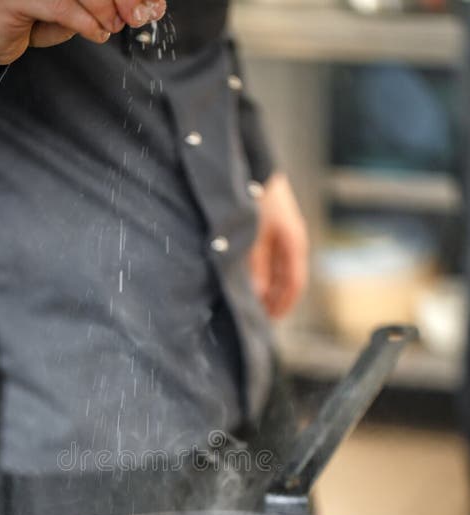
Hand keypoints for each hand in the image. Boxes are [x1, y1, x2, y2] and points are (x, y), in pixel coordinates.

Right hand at [0, 0, 166, 66]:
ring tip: (114, 26)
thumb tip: (140, 7)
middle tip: (140, 14)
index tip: (151, 4)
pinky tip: (98, 33)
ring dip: (106, 8)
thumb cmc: (26, 18)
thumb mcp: (72, 10)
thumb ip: (100, 5)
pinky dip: (86, 21)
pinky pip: (60, 4)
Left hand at [248, 173, 308, 318]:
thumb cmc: (255, 198)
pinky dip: (262, 274)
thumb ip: (255, 267)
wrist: (253, 163)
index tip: (271, 320)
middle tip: (258, 317)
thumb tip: (257, 294)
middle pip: (287, 279)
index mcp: (294, 243)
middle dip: (274, 300)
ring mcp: (283, 234)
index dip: (283, 304)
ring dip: (267, 288)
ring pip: (278, 270)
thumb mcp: (253, 236)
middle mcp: (292, 241)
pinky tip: (249, 281)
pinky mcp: (272, 228)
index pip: (294, 283)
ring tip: (252, 303)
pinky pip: (271, 259)